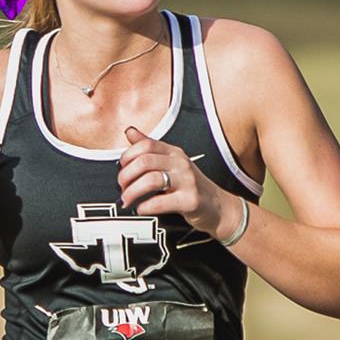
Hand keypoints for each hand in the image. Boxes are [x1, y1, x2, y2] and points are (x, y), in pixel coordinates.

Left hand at [118, 126, 235, 237]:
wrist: (219, 207)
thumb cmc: (189, 186)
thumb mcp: (171, 163)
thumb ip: (150, 148)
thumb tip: (129, 131)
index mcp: (174, 152)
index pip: (146, 145)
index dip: (127, 156)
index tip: (121, 169)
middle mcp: (181, 163)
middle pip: (145, 161)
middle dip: (126, 176)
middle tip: (121, 188)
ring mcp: (187, 181)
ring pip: (151, 180)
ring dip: (132, 192)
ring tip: (127, 201)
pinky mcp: (191, 201)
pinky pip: (161, 202)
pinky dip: (146, 206)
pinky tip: (141, 209)